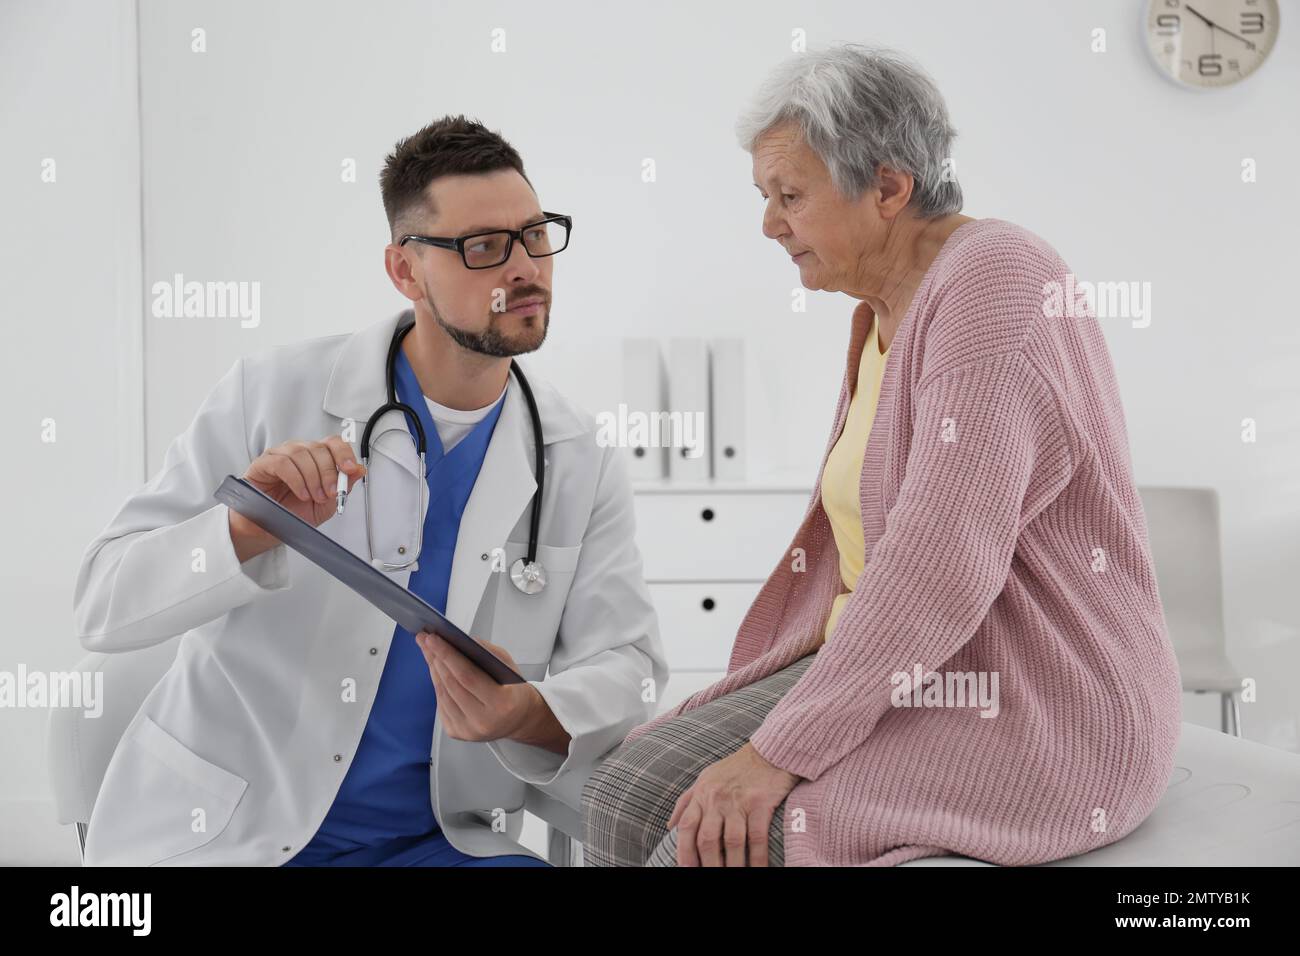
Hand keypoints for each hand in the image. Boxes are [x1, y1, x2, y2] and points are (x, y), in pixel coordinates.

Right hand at [230, 435, 365, 560]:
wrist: (268, 529)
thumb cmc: (294, 513)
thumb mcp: (326, 504)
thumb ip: (343, 487)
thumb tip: (359, 470)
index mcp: (315, 458)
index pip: (333, 443)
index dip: (343, 453)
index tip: (350, 469)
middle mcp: (299, 452)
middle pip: (319, 448)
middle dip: (329, 472)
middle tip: (330, 492)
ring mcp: (279, 455)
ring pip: (302, 453)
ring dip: (313, 477)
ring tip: (314, 496)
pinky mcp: (262, 464)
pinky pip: (282, 463)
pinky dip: (296, 479)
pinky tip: (301, 493)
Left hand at [415, 631, 536, 742]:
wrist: (517, 720)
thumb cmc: (513, 690)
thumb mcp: (510, 667)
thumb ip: (488, 652)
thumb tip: (459, 641)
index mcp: (501, 704)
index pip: (467, 676)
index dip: (447, 655)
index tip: (433, 638)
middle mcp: (483, 721)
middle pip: (451, 684)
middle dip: (436, 658)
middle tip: (426, 639)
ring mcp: (467, 730)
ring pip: (442, 693)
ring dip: (433, 669)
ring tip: (428, 650)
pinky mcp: (456, 732)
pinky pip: (440, 703)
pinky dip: (437, 683)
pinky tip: (435, 668)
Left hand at [667, 742, 800, 866]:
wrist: (769, 752)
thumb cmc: (735, 768)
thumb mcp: (705, 778)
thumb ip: (686, 801)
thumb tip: (670, 826)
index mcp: (701, 794)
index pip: (686, 827)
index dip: (684, 853)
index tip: (686, 870)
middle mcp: (717, 798)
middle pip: (707, 839)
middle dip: (709, 865)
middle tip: (713, 878)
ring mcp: (739, 801)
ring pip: (732, 842)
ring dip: (733, 865)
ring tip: (735, 876)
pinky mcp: (761, 803)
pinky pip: (757, 836)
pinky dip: (758, 857)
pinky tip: (759, 868)